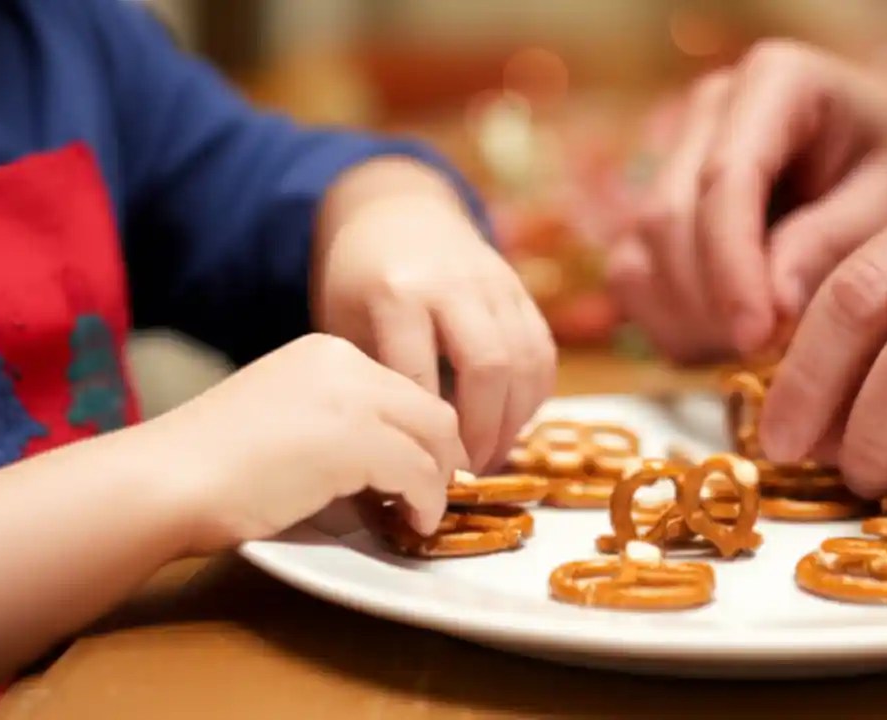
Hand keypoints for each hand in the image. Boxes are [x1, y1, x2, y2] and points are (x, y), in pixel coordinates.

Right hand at [155, 334, 468, 552]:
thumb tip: (389, 464)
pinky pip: (419, 472)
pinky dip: (425, 501)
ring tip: (423, 512)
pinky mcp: (354, 441)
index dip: (421, 431)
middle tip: (439, 491)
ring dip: (438, 481)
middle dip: (445, 453)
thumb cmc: (209, 463)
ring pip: (434, 436)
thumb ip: (335, 424)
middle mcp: (343, 362)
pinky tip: (412, 522)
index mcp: (325, 352)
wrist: (167, 479)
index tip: (425, 465)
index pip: (401, 386)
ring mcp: (351, 398)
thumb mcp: (285, 419)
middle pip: (430, 406)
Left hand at [315, 159, 555, 472]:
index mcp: (398, 291)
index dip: (428, 427)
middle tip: (465, 472)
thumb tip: (397, 451)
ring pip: (526, 360)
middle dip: (483, 430)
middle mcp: (454, 283)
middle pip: (489, 365)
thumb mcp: (343, 322)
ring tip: (489, 457)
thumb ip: (371, 377)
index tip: (423, 467)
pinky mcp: (522, 291)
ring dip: (513, 420)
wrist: (398, 213)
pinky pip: (542, 351)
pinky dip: (533, 396)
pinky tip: (510, 423)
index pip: (421, 372)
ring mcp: (496, 283)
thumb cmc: (360, 281)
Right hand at [607, 40, 886, 361]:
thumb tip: (771, 305)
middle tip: (766, 362)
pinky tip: (729, 345)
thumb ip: (836, 244)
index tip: (757, 338)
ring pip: (638, 256)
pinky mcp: (664, 215)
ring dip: (686, 321)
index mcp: (775, 80)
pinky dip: (673, 325)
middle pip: (666, 220)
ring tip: (756, 356)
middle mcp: (711, 112)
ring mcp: (677, 161)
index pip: (724, 178)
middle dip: (708, 303)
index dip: (730, 265)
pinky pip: (636, 281)